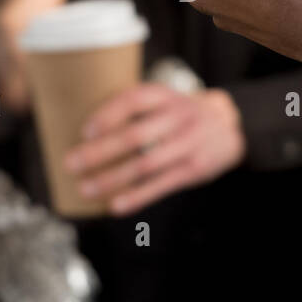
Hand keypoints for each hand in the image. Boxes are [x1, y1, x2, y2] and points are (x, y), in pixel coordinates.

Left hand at [64, 84, 244, 215]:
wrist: (230, 125)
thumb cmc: (181, 114)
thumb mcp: (164, 99)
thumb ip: (134, 109)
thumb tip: (83, 131)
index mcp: (164, 96)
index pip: (133, 101)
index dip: (107, 115)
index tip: (84, 131)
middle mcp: (177, 118)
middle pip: (135, 136)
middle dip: (100, 152)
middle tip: (71, 163)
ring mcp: (187, 145)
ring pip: (145, 165)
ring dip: (112, 179)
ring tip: (85, 189)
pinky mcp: (193, 170)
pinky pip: (161, 186)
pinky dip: (136, 197)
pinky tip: (115, 206)